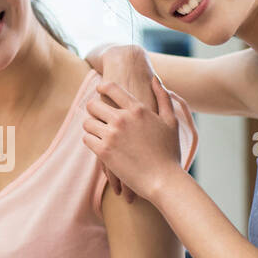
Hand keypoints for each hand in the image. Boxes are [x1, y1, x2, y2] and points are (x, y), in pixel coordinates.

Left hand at [83, 76, 184, 202]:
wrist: (164, 179)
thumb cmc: (170, 152)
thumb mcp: (171, 121)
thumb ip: (163, 98)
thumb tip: (155, 78)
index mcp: (138, 109)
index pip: (111, 88)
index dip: (102, 87)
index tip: (99, 90)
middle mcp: (122, 118)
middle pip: (94, 104)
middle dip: (94, 108)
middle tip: (96, 114)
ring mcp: (111, 135)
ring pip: (87, 122)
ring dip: (91, 126)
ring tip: (96, 130)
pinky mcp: (104, 151)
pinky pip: (86, 139)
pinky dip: (90, 141)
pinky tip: (97, 144)